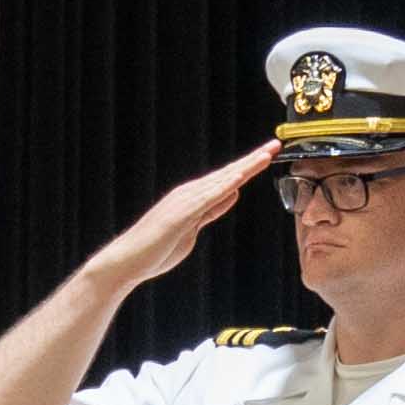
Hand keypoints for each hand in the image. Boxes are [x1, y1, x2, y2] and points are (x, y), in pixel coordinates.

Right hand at [102, 139, 284, 275]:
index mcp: (195, 197)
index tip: (268, 155)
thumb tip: (231, 194)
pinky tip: (240, 178)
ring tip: (266, 154)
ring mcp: (186, 201)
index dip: (249, 166)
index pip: (228, 179)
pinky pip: (208, 198)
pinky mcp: (182, 214)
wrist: (130, 260)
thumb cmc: (158, 248)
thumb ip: (212, 210)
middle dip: (253, 159)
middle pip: (229, 173)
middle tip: (275, 144)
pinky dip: (225, 187)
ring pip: (222, 180)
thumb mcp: (194, 227)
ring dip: (245, 167)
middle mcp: (191, 193)